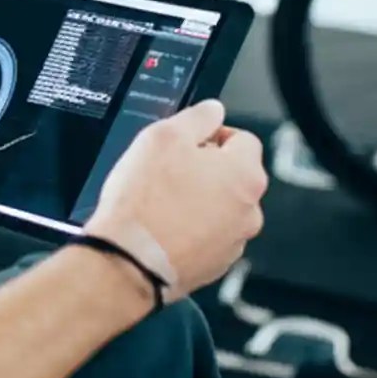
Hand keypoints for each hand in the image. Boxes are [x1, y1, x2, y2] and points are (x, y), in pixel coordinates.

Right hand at [86, 100, 266, 299]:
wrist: (127, 261)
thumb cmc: (144, 202)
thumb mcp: (163, 136)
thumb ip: (197, 117)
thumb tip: (213, 111)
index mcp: (246, 175)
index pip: (242, 139)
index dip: (211, 136)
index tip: (186, 143)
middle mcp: (249, 211)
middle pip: (233, 176)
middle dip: (205, 170)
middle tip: (167, 172)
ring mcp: (234, 242)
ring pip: (220, 208)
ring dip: (198, 201)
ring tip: (161, 203)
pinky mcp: (216, 266)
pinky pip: (207, 237)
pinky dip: (190, 230)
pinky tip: (162, 227)